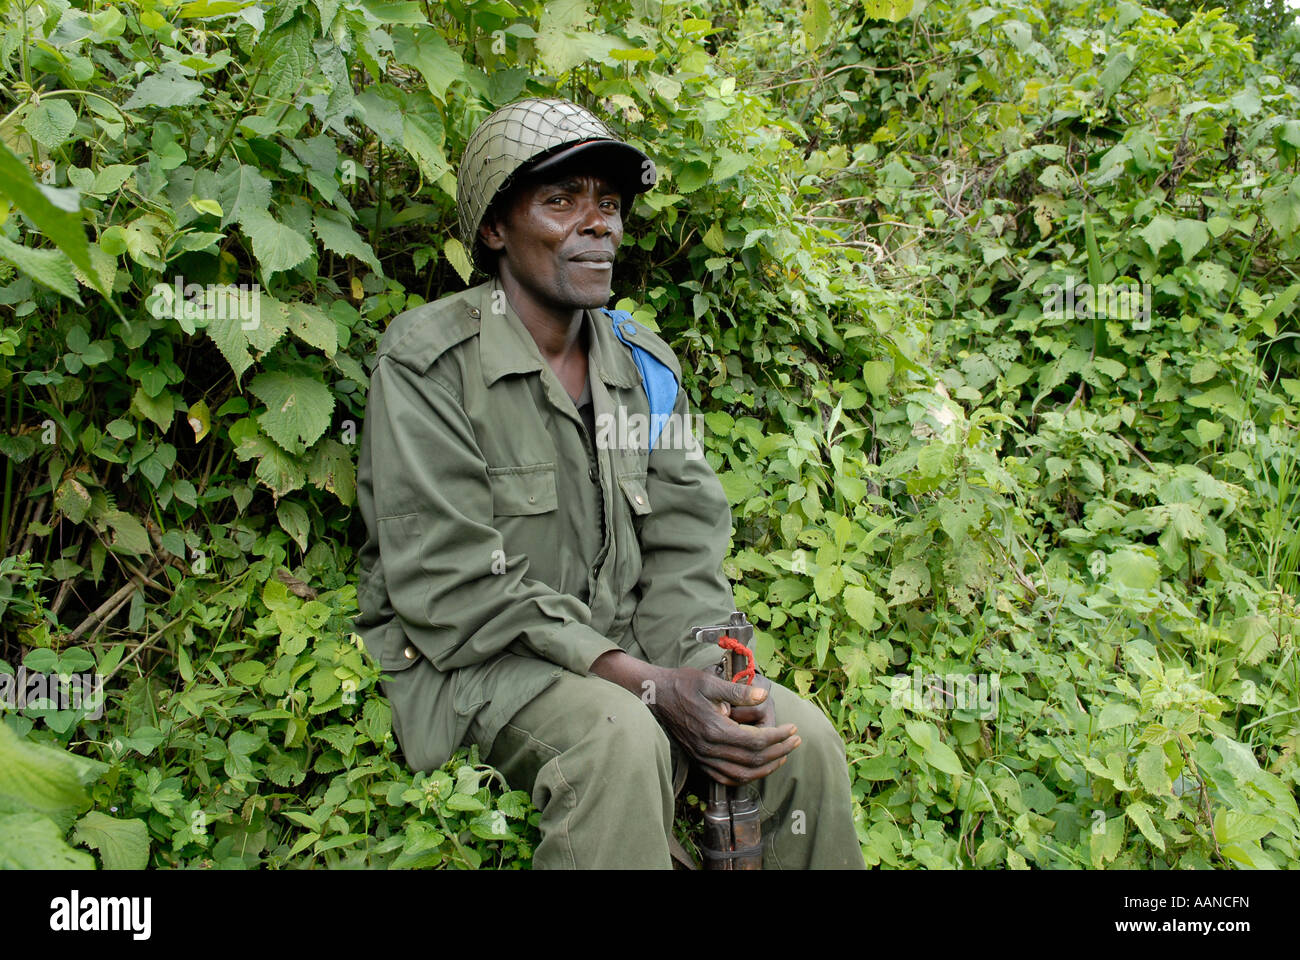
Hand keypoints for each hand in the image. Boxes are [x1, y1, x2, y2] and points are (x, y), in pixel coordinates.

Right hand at [650, 666, 799, 785]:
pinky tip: (757, 768)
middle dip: (779, 751)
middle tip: (795, 741)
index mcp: (714, 729)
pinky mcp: (699, 760)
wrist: (656, 695)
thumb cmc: (683, 684)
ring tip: (782, 755)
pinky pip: (727, 778)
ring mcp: (703, 757)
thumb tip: (763, 696)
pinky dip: (746, 776)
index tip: (792, 729)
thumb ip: (738, 692)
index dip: (778, 737)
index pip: (755, 741)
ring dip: (766, 767)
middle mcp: (709, 748)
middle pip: (753, 760)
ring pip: (742, 774)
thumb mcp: (710, 681)